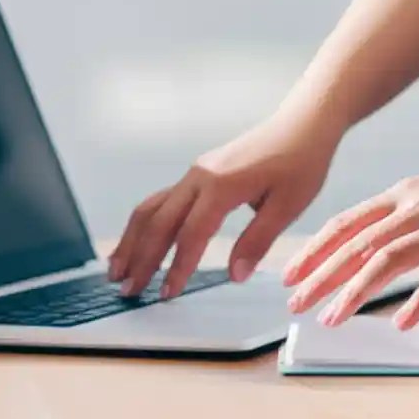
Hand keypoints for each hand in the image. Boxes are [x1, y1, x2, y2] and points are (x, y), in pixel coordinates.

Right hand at [110, 116, 339, 297]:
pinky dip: (144, 224)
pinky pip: (161, 200)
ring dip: (132, 240)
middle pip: (159, 222)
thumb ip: (258, 240)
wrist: (302, 124)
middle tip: (127, 290)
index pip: (190, 234)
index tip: (167, 294)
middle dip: (141, 258)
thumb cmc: (300, 163)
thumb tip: (235, 275)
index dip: (177, 267)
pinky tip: (137, 242)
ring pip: (151, 208)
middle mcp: (199, 177)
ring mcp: (195, 173)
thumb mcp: (288, 206)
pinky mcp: (197, 173)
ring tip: (116, 269)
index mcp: (221, 186)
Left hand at [282, 153, 418, 328]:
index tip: (288, 274)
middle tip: (294, 303)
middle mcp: (418, 207)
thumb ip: (407, 214)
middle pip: (356, 245)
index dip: (313, 250)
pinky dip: (417, 303)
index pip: (345, 223)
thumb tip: (375, 241)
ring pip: (385, 262)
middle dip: (319, 276)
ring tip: (331, 319)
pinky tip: (400, 324)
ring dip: (353, 294)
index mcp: (405, 193)